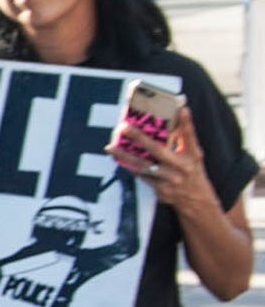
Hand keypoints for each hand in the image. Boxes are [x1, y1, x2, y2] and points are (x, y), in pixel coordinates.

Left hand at [114, 104, 216, 219]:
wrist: (195, 198)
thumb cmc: (191, 170)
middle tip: (124, 127)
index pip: (190, 136)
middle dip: (140, 138)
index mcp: (193, 155)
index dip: (187, 122)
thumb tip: (177, 113)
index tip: (182, 108)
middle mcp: (182, 167)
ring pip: (143, 166)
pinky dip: (129, 167)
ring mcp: (170, 179)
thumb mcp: (193, 154)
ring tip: (110, 147)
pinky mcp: (160, 189)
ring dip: (125, 156)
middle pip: (158, 150)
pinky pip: (141, 176)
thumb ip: (184, 137)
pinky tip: (118, 159)